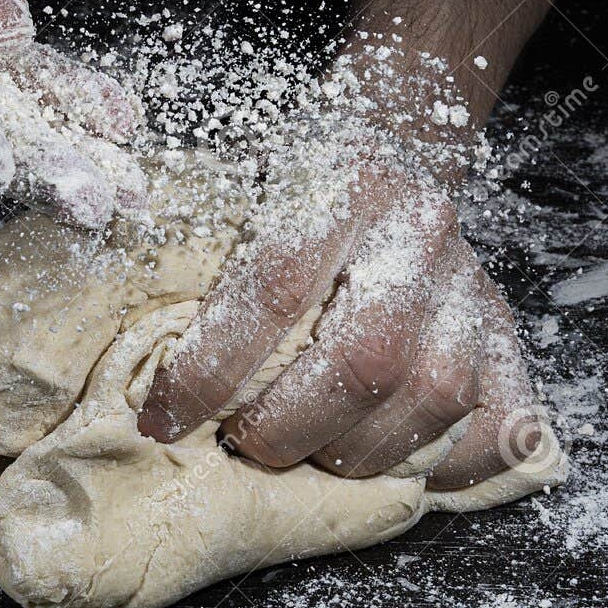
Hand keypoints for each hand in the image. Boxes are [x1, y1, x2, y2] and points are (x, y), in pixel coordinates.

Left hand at [137, 152, 541, 492]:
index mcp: (342, 181)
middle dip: (287, 427)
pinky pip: (501, 421)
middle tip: (243, 444)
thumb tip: (102, 311)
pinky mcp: (506, 330)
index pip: (273, 288)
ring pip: (432, 399)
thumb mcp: (234, 175)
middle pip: (364, 360)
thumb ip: (180, 234)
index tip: (164, 416)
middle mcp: (419, 231)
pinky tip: (389, 471)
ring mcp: (471, 285)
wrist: (396, 135)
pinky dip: (447, 467)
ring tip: (305, 456)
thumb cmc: (294, 178)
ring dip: (355, 454)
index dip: (212, 368)